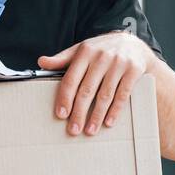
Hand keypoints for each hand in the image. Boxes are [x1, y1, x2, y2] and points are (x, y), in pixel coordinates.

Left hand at [38, 32, 155, 135]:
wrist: (134, 43)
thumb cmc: (101, 50)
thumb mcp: (81, 50)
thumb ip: (62, 59)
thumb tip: (41, 62)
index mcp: (85, 52)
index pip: (71, 78)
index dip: (65, 98)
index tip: (61, 115)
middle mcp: (101, 57)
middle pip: (87, 90)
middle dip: (79, 112)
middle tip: (74, 130)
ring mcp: (119, 63)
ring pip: (105, 95)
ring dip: (97, 116)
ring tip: (90, 131)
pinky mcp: (134, 70)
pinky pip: (123, 94)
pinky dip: (115, 110)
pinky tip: (108, 122)